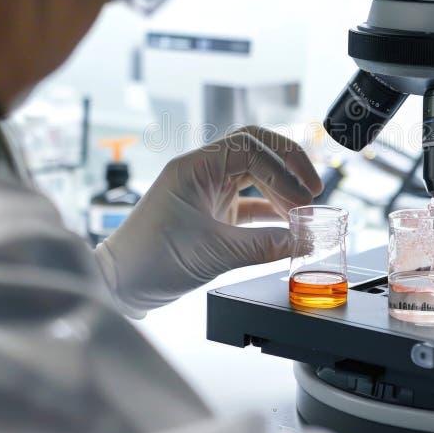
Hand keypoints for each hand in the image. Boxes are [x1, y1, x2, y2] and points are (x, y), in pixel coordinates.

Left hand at [94, 126, 322, 315]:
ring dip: (282, 188)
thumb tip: (304, 241)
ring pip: (256, 172)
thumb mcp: (214, 253)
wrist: (120, 284)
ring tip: (303, 212)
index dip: (283, 171)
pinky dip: (271, 209)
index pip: (251, 148)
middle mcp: (202, 170)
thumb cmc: (150, 260)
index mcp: (195, 166)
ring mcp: (207, 188)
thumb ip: (264, 245)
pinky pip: (250, 200)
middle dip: (289, 166)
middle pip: (257, 149)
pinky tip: (287, 224)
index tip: (302, 199)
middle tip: (313, 190)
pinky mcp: (212, 210)